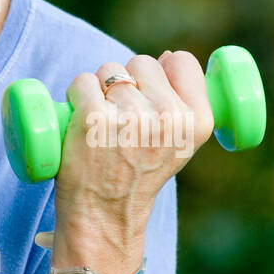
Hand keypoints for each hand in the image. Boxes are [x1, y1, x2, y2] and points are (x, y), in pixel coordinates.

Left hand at [52, 51, 213, 256]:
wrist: (105, 215)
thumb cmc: (137, 173)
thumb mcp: (179, 143)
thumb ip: (180, 101)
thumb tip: (168, 57)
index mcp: (198, 122)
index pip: (182, 61)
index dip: (161, 73)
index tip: (151, 97)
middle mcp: (168, 119)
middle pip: (142, 62)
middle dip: (128, 83)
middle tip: (123, 122)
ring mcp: (131, 118)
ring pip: (110, 70)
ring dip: (101, 90)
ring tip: (104, 127)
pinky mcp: (93, 119)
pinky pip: (82, 81)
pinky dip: (76, 96)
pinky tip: (82, 123)